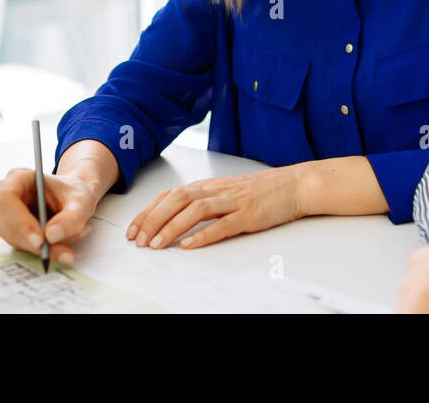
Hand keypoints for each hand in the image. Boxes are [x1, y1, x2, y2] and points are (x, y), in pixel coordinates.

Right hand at [0, 168, 96, 265]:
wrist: (74, 199)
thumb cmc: (73, 193)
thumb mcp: (81, 201)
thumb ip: (71, 217)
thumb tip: (52, 235)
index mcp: (18, 178)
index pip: (6, 198)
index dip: (20, 220)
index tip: (40, 240)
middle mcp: (6, 198)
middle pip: (9, 224)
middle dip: (34, 242)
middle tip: (61, 252)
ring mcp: (6, 217)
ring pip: (17, 240)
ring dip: (43, 248)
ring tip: (70, 242)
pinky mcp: (13, 233)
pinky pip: (24, 247)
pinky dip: (45, 250)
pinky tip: (63, 244)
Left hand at [127, 167, 304, 249]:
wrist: (295, 184)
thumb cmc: (261, 191)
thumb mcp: (226, 192)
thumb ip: (203, 202)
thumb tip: (173, 219)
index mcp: (209, 185)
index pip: (171, 195)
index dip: (148, 212)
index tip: (133, 230)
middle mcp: (217, 190)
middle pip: (178, 199)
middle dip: (153, 220)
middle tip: (139, 240)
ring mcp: (234, 201)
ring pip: (196, 210)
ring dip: (173, 227)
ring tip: (158, 244)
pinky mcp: (250, 214)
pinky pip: (224, 224)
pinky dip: (204, 235)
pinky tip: (190, 245)